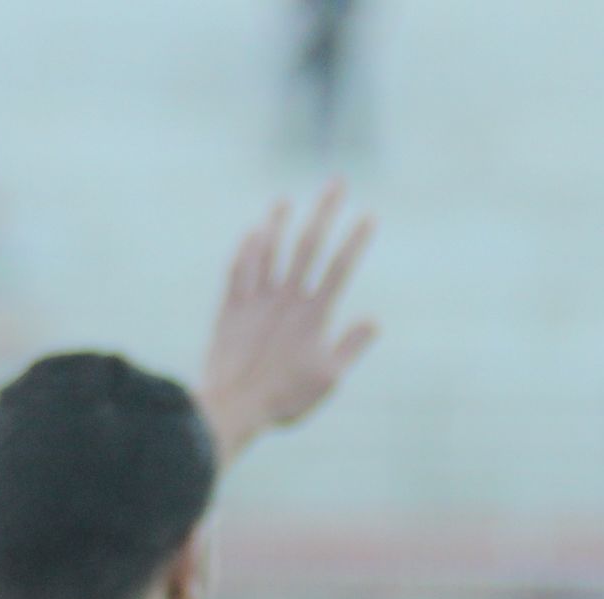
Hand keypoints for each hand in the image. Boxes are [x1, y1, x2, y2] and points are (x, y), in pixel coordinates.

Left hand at [199, 183, 378, 464]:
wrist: (231, 411)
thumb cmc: (283, 401)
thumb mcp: (328, 378)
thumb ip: (351, 346)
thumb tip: (373, 321)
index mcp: (313, 315)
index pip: (340, 267)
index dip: (356, 239)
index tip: (368, 214)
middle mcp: (285, 301)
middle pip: (308, 245)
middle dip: (324, 210)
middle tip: (336, 182)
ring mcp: (255, 303)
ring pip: (268, 251)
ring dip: (278, 222)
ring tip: (284, 200)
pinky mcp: (230, 311)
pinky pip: (238, 272)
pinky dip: (246, 249)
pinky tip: (251, 233)